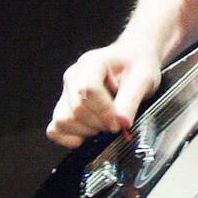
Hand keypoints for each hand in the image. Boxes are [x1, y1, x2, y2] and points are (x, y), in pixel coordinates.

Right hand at [47, 40, 162, 148]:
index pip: (88, 90)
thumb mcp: (143, 78)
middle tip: (117, 123)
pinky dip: (68, 138)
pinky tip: (86, 136)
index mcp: (91, 63)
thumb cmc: (136, 65)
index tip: (120, 122)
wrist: (133, 60)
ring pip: (63, 121)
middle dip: (100, 123)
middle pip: (77, 110)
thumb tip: (121, 122)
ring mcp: (66, 93)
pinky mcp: (64, 108)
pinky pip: (54, 129)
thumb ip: (131, 99)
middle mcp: (73, 76)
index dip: (104, 112)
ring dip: (86, 131)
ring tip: (104, 124)